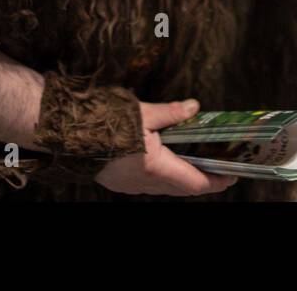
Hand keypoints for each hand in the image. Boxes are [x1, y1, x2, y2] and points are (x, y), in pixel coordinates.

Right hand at [94, 99, 237, 196]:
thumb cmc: (101, 122)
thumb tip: (194, 108)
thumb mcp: (142, 113)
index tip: (231, 176)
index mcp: (155, 167)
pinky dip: (163, 177)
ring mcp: (128, 184)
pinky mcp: (116, 180)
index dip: (216, 181)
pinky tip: (164, 162)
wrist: (64, 133)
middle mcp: (144, 182)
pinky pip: (148, 184)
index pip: (194, 182)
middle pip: (181, 188)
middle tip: (219, 169)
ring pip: (164, 188)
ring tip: (195, 164)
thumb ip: (170, 113)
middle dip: (201, 180)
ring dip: (181, 179)